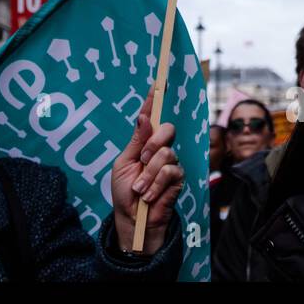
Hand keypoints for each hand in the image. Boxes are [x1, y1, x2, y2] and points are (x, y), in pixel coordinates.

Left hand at [111, 86, 183, 255]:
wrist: (132, 218)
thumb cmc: (124, 191)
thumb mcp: (124, 163)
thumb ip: (136, 141)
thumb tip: (145, 116)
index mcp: (143, 142)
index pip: (151, 117)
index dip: (154, 101)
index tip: (157, 84)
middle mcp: (159, 149)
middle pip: (167, 130)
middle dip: (153, 143)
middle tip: (142, 159)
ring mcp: (171, 163)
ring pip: (167, 154)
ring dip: (149, 173)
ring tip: (140, 188)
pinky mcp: (179, 179)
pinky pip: (171, 172)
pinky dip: (156, 184)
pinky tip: (149, 195)